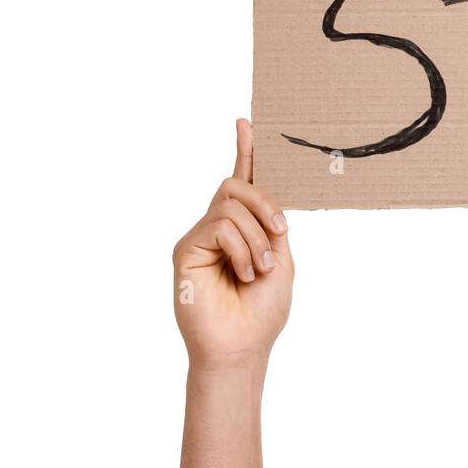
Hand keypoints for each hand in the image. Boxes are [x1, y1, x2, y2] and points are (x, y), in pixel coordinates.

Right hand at [173, 119, 293, 371]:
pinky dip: (242, 247)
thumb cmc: (262, 310)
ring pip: (231, 204)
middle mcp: (218, 228)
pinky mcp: (186, 248)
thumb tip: (264, 195)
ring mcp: (200, 237)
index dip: (244, 151)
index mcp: (244, 229)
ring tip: (258, 269)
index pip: (241, 182)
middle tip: (280, 234)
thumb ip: (271, 224)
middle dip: (265, 204)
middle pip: (237, 185)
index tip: (246, 122)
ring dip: (257, 236)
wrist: (242, 345)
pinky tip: (243, 272)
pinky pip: (220, 225)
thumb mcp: (280, 258)